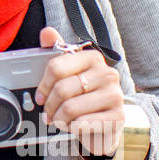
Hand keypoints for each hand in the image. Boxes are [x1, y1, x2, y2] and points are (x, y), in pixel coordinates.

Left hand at [35, 27, 123, 157]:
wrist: (104, 125)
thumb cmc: (83, 97)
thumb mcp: (69, 74)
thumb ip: (56, 53)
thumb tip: (47, 31)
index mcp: (93, 58)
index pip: (56, 67)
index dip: (43, 85)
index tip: (40, 97)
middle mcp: (107, 73)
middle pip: (62, 89)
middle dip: (50, 105)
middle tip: (49, 113)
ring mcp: (115, 95)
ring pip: (71, 108)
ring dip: (60, 118)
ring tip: (60, 120)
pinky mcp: (118, 116)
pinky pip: (82, 123)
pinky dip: (72, 128)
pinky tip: (74, 126)